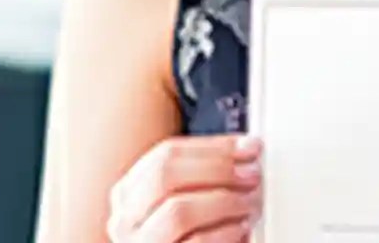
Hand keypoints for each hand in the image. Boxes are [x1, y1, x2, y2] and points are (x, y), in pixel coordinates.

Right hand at [106, 135, 262, 241]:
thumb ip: (203, 178)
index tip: (248, 146)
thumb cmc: (187, 237)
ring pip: (177, 211)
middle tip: (252, 173)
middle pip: (166, 175)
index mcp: (130, 193)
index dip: (213, 147)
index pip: (166, 153)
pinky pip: (194, 242)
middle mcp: (126, 220)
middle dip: (217, 169)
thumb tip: (246, 152)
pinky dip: (223, 233)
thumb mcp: (186, 201)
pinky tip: (241, 229)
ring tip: (251, 203)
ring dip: (223, 201)